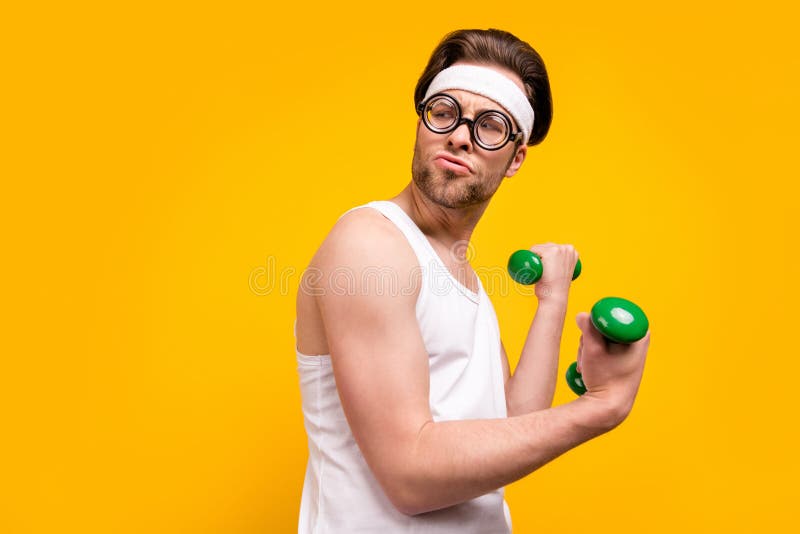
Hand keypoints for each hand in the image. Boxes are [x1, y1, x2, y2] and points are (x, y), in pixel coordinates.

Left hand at [529, 243, 578, 302]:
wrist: (555, 298)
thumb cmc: (556, 289)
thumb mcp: (563, 273)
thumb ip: (560, 266)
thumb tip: (554, 266)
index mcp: (572, 251)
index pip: (552, 248)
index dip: (545, 258)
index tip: (547, 270)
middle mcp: (567, 248)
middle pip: (544, 247)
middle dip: (539, 257)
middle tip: (543, 273)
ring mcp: (559, 249)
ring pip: (538, 249)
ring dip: (535, 258)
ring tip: (540, 271)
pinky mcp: (549, 252)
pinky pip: (533, 250)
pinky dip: (530, 257)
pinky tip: (535, 267)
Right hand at [575, 312, 649, 427]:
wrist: (608, 407)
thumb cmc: (605, 380)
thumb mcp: (593, 350)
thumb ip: (588, 328)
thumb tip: (582, 314)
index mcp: (640, 335)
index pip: (613, 315)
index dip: (598, 322)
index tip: (591, 336)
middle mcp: (638, 341)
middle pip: (605, 325)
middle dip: (590, 337)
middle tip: (587, 353)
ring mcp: (629, 351)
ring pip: (600, 336)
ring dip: (588, 347)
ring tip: (586, 363)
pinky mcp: (620, 359)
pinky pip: (602, 347)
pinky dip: (591, 354)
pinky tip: (588, 366)